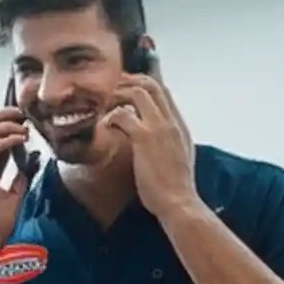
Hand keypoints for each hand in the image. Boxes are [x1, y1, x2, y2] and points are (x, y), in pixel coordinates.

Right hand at [0, 107, 31, 256]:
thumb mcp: (17, 194)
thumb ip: (23, 175)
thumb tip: (34, 158)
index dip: (11, 122)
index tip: (29, 119)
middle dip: (6, 115)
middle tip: (25, 114)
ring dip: (6, 125)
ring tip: (24, 128)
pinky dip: (3, 140)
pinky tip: (19, 139)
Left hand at [102, 56, 199, 220]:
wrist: (179, 203)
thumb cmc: (175, 189)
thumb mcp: (178, 159)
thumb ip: (169, 145)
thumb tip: (157, 142)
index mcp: (180, 127)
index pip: (164, 92)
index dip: (144, 83)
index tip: (126, 86)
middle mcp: (172, 122)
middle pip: (152, 85)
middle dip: (129, 80)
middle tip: (111, 88)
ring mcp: (160, 128)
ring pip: (138, 93)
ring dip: (118, 94)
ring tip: (104, 104)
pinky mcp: (145, 138)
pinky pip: (123, 115)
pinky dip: (110, 116)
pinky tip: (104, 126)